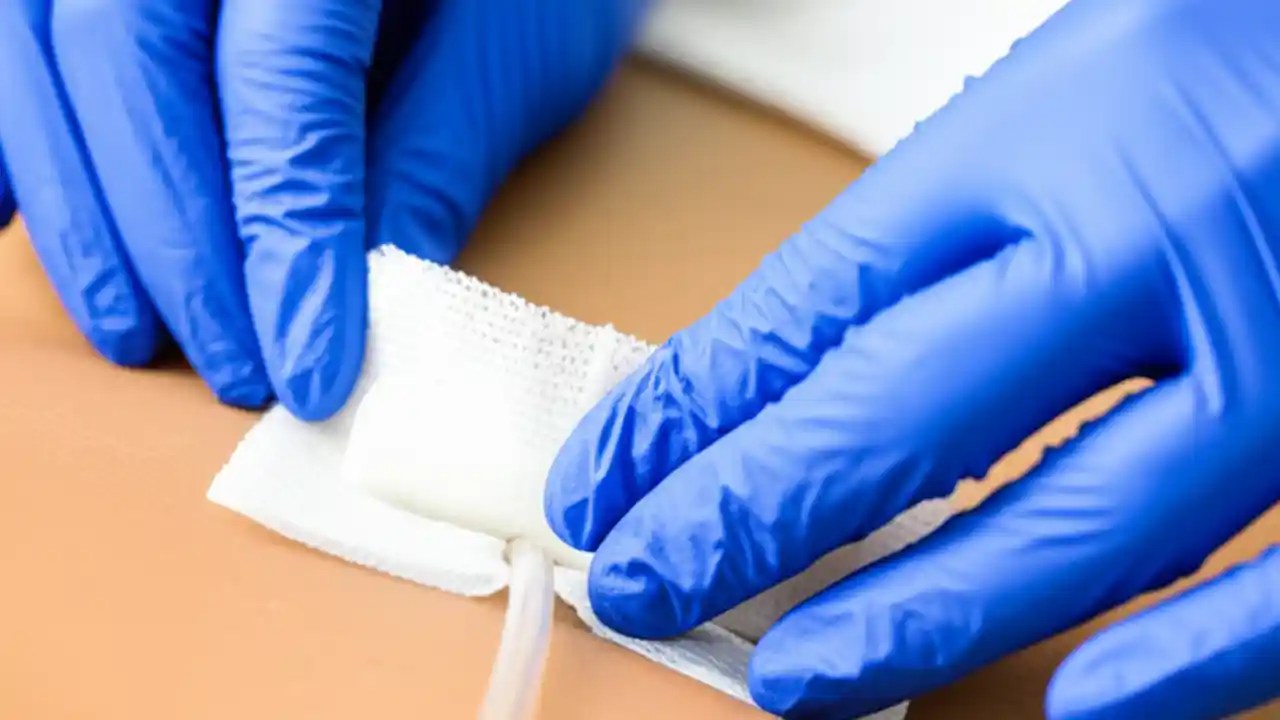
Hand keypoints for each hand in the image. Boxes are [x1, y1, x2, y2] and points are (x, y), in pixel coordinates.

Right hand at [0, 0, 639, 419]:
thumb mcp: (515, 43)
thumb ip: (435, 156)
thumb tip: (366, 299)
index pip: (280, 79)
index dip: (284, 235)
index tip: (307, 363)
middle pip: (132, 60)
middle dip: (176, 240)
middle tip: (232, 366)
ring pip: (44, 51)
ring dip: (87, 211)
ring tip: (141, 332)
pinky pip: (21, 38)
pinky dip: (23, 136)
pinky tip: (41, 222)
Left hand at [544, 1, 1279, 717]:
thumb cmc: (1212, 66)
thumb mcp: (1048, 100)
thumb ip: (920, 233)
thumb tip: (756, 377)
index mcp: (1051, 136)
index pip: (821, 298)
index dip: (692, 409)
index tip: (603, 485)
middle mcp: (1157, 238)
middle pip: (906, 415)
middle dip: (750, 521)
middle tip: (643, 587)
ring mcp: (1279, 344)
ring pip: (1075, 528)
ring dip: (918, 620)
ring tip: (793, 680)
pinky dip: (1182, 663)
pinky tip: (1071, 706)